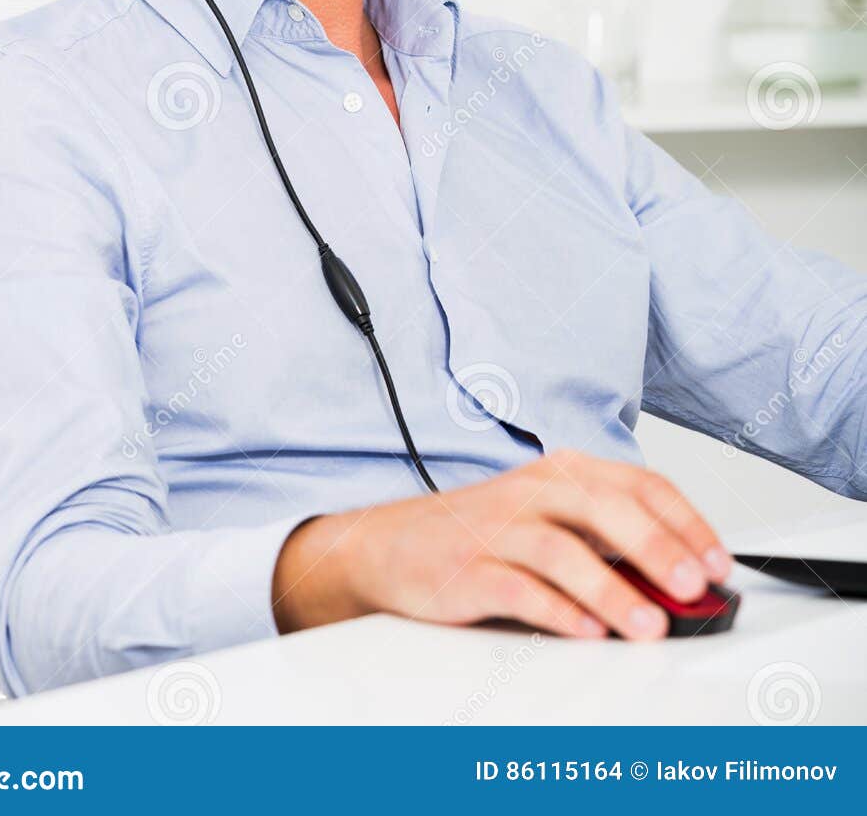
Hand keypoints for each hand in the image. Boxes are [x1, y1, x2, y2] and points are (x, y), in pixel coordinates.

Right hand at [272, 449, 731, 641]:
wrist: (388, 544)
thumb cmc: (481, 535)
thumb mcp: (550, 522)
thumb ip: (609, 543)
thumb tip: (679, 581)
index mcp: (563, 473)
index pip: (638, 484)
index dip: (685, 521)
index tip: (717, 561)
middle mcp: (533, 492)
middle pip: (605, 508)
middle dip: (657, 548)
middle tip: (692, 585)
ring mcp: (498, 529)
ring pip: (565, 550)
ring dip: (612, 590)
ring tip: (648, 624)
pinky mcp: (467, 570)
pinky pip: (517, 587)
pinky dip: (556, 611)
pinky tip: (584, 631)